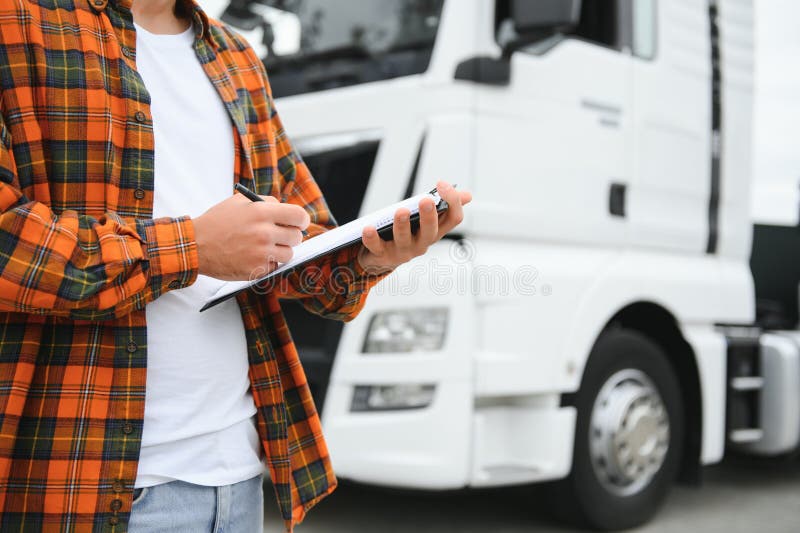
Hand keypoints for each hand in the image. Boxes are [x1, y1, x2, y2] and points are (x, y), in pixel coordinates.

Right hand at [192, 193, 309, 280]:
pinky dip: (268, 263)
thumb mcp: (239, 202)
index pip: (299, 216)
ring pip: (288, 254)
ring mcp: (261, 253)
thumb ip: (265, 203)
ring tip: (263, 246)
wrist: (196, 245)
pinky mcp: (257, 270)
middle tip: (278, 235)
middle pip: (296, 237)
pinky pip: (275, 266)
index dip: (301, 220)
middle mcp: (264, 232)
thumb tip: (286, 211)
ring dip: (280, 251)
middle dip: (289, 236)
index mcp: (262, 212)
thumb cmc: (218, 222)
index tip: (298, 223)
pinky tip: (253, 256)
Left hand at [358, 181, 471, 272]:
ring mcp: (403, 251)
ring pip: (404, 239)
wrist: (381, 257)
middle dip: (429, 216)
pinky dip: (372, 238)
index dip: (452, 201)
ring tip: (400, 211)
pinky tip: (368, 227)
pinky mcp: (383, 255)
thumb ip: (444, 207)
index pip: (454, 218)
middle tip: (426, 200)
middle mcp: (423, 243)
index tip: (441, 183)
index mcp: (436, 231)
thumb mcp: (425, 220)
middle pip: (431, 231)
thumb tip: (468, 196)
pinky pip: (377, 247)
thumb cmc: (407, 232)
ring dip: (402, 225)